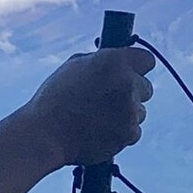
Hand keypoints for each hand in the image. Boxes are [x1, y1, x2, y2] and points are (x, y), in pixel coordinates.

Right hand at [23, 46, 155, 169]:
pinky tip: (100, 131)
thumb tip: (118, 59)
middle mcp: (127, 83)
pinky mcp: (130, 133)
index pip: (147, 59)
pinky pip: (134, 131)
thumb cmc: (55, 98)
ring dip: (126, 114)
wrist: (45, 134)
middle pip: (146, 88)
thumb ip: (102, 61)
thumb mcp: (75, 66)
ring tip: (98, 118)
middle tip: (109, 99)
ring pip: (140, 111)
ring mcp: (131, 110)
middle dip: (132, 93)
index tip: (131, 73)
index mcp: (114, 61)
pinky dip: (121, 133)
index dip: (138, 67)